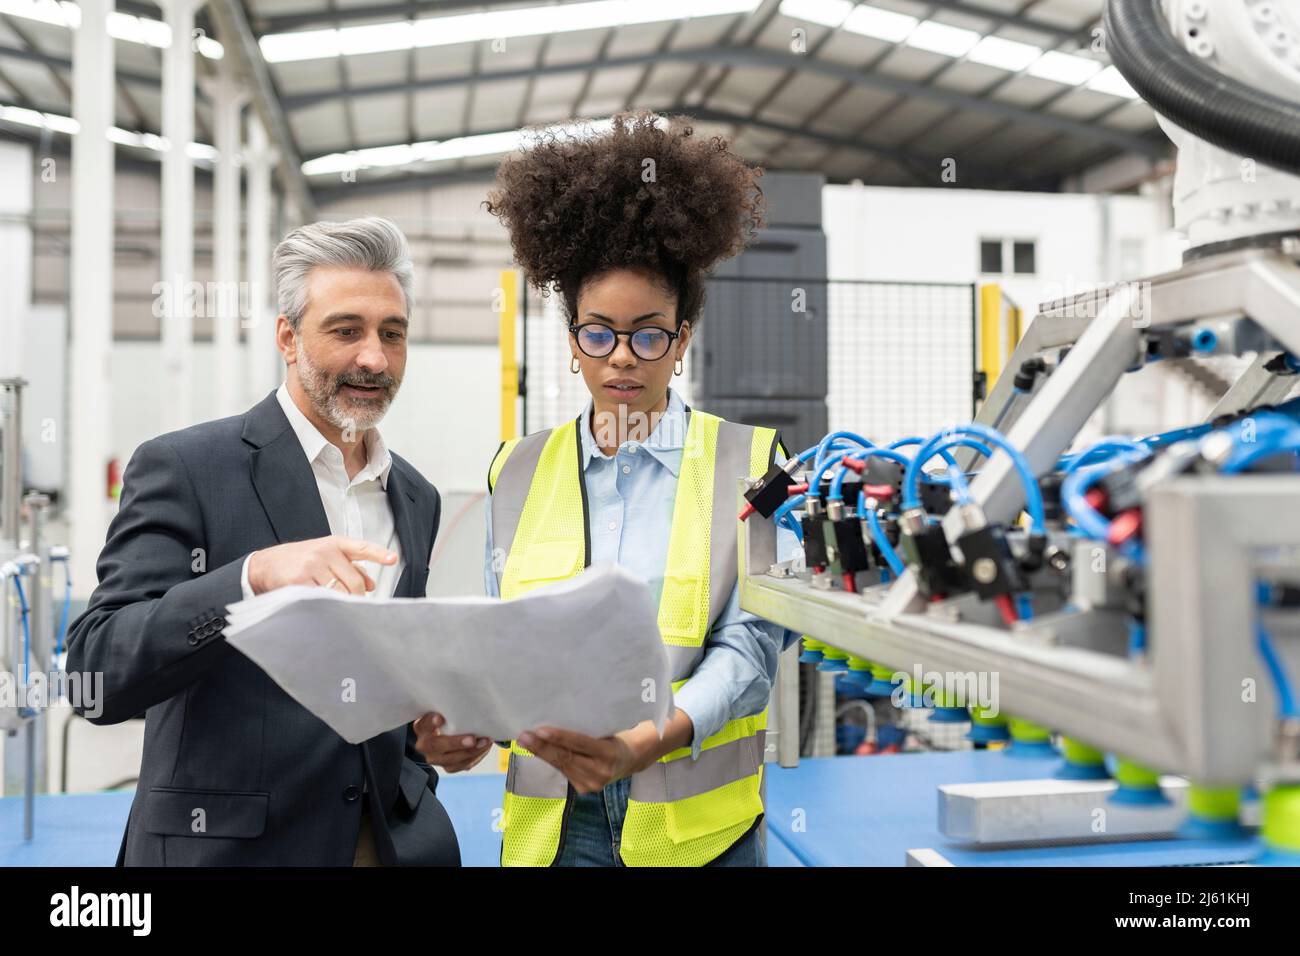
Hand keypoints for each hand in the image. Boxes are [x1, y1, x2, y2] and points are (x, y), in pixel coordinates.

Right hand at [247, 535, 396, 595]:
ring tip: (336, 604)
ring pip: (340, 593)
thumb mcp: (325, 555)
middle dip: (357, 596)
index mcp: (335, 544)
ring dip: (342, 603)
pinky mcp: (300, 581)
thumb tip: (371, 583)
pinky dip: (326, 606)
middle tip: (353, 603)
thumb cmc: (298, 560)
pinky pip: (322, 600)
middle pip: (354, 581)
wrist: (265, 565)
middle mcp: (325, 552)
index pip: (362, 547)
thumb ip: (350, 566)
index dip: (379, 554)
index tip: (392, 559)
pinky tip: (322, 605)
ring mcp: (312, 566)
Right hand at [412, 713, 491, 771]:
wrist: (449, 731)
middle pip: (436, 745)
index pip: (424, 724)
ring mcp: (435, 758)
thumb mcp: (445, 711)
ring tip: (485, 742)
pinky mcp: (448, 766)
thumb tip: (468, 703)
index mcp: (422, 727)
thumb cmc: (449, 717)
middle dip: (456, 743)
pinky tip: (484, 748)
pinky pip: (462, 765)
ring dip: (471, 751)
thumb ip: (450, 709)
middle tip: (472, 739)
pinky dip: (475, 757)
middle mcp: (424, 745)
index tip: (440, 718)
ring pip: (451, 760)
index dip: (431, 722)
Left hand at [517, 723, 660, 793]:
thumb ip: (586, 730)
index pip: (580, 743)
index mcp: (609, 754)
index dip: (559, 737)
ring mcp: (591, 784)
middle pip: (565, 758)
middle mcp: (600, 772)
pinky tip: (537, 751)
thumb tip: (556, 718)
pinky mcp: (583, 789)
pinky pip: (563, 772)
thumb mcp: (607, 730)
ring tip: (524, 741)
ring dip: (541, 753)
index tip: (540, 730)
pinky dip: (550, 760)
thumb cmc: (616, 737)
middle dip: (541, 747)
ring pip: (561, 766)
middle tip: (523, 736)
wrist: (630, 760)